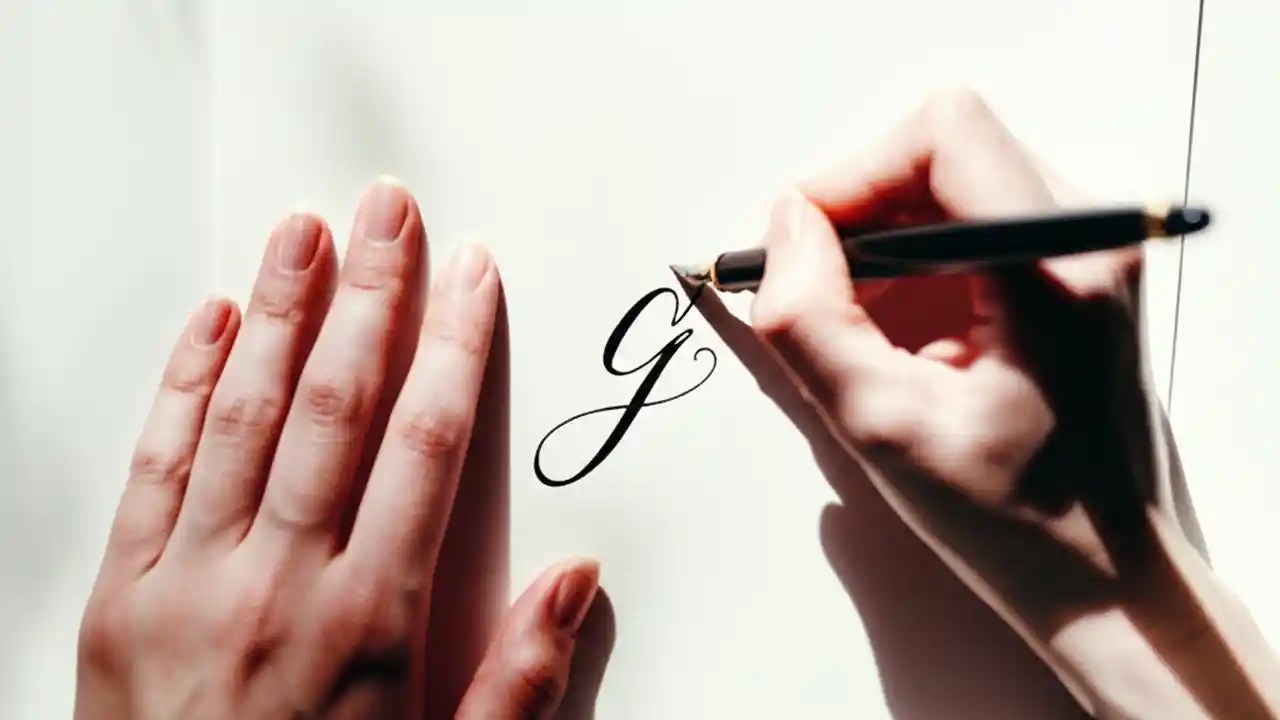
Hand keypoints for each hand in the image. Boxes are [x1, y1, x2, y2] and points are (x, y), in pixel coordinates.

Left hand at [76, 179, 598, 718]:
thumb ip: (519, 677)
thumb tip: (579, 577)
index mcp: (370, 620)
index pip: (426, 444)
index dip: (455, 346)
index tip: (471, 276)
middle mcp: (280, 580)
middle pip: (337, 401)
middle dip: (370, 293)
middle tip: (386, 210)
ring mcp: (189, 579)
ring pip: (244, 412)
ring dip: (276, 310)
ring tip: (301, 231)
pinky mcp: (119, 593)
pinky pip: (155, 465)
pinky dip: (182, 385)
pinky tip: (209, 322)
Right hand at [743, 88, 1279, 716]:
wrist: (1109, 580)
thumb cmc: (1023, 524)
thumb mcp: (886, 430)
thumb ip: (812, 322)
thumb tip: (781, 232)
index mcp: (1059, 269)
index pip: (943, 136)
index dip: (851, 178)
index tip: (800, 244)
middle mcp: (1086, 241)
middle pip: (941, 155)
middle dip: (858, 216)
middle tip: (811, 291)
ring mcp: (1083, 256)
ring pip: (946, 190)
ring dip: (880, 248)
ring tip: (859, 334)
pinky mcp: (1068, 276)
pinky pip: (966, 231)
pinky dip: (909, 271)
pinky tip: (898, 342)